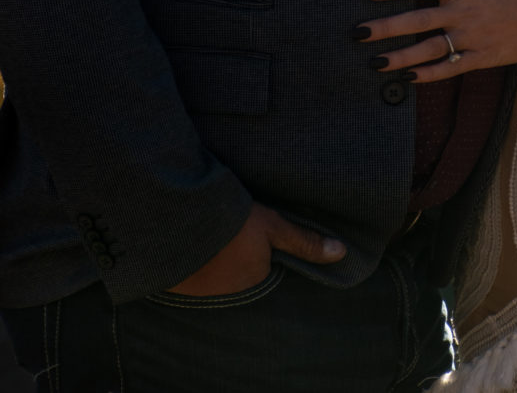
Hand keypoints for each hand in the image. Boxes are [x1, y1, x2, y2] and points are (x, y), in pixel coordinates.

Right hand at [166, 203, 342, 295]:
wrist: (177, 222)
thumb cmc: (231, 223)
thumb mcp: (273, 226)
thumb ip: (305, 241)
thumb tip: (341, 253)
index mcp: (254, 281)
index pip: (264, 272)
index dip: (261, 254)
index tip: (255, 239)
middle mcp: (228, 294)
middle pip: (238, 276)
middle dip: (236, 262)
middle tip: (231, 238)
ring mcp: (199, 291)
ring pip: (214, 277)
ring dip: (212, 262)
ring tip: (210, 239)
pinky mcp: (175, 284)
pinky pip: (189, 276)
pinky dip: (191, 263)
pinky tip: (190, 244)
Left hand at [358, 0, 516, 81]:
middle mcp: (463, 11)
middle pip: (416, 20)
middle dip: (384, 27)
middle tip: (357, 33)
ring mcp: (472, 36)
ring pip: (428, 48)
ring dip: (399, 56)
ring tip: (374, 62)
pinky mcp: (484, 57)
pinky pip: (451, 68)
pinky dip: (429, 74)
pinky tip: (409, 78)